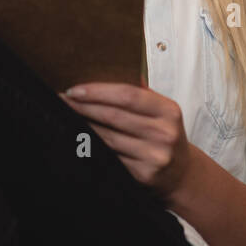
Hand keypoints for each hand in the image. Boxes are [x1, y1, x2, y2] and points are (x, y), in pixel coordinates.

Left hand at [58, 82, 191, 198]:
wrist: (183, 174)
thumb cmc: (166, 136)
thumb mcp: (163, 112)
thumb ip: (142, 93)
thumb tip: (112, 70)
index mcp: (168, 111)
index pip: (128, 95)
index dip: (98, 91)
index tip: (75, 90)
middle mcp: (163, 133)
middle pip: (114, 116)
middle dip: (83, 107)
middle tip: (63, 100)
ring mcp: (154, 156)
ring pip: (108, 137)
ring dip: (83, 126)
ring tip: (67, 116)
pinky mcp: (143, 175)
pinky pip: (110, 157)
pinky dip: (93, 146)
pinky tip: (80, 138)